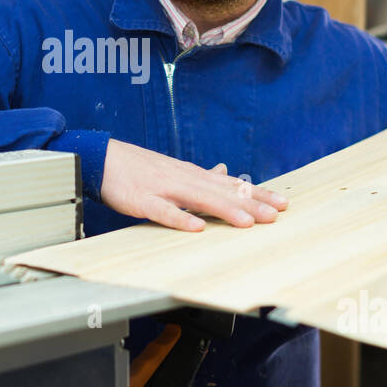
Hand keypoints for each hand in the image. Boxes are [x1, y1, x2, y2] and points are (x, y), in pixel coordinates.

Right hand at [100, 139, 288, 231]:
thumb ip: (201, 175)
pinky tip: (196, 228)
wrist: (104, 159)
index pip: (231, 185)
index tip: (282, 203)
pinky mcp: (143, 200)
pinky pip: (163, 211)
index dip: (257, 194)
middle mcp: (184, 179)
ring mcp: (165, 189)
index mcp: (193, 175)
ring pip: (200, 199)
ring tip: (248, 222)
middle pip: (223, 192)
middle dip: (251, 204)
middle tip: (276, 215)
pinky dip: (180, 219)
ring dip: (225, 210)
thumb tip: (226, 172)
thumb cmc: (140, 168)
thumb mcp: (176, 169)